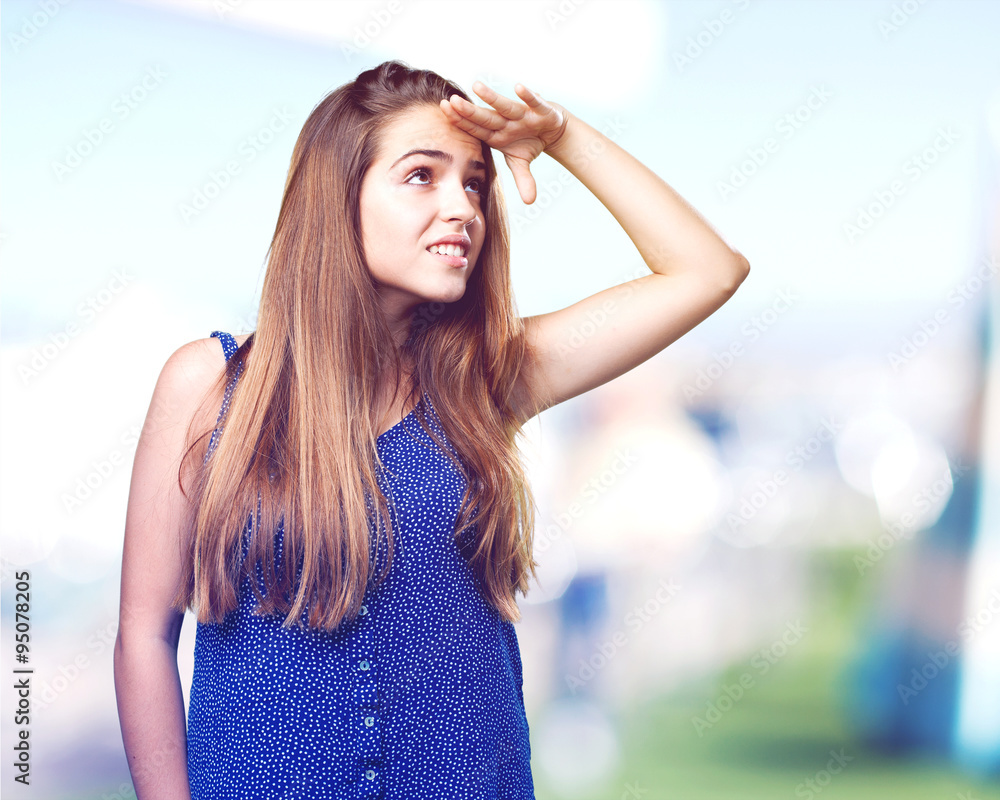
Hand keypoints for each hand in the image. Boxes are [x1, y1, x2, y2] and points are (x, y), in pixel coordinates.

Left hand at [439, 81, 568, 204]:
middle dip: (469, 110)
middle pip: (485, 117)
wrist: (551, 128)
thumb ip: (523, 180)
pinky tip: (518, 88)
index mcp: (496, 133)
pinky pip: (534, 102)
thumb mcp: (523, 163)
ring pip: (505, 106)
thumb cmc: (529, 142)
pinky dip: (528, 96)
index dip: (461, 122)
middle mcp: (506, 121)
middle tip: (450, 101)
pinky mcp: (540, 109)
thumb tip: (530, 202)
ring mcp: (522, 114)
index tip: (444, 111)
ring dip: (492, 97)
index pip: (476, 129)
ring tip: (476, 86)